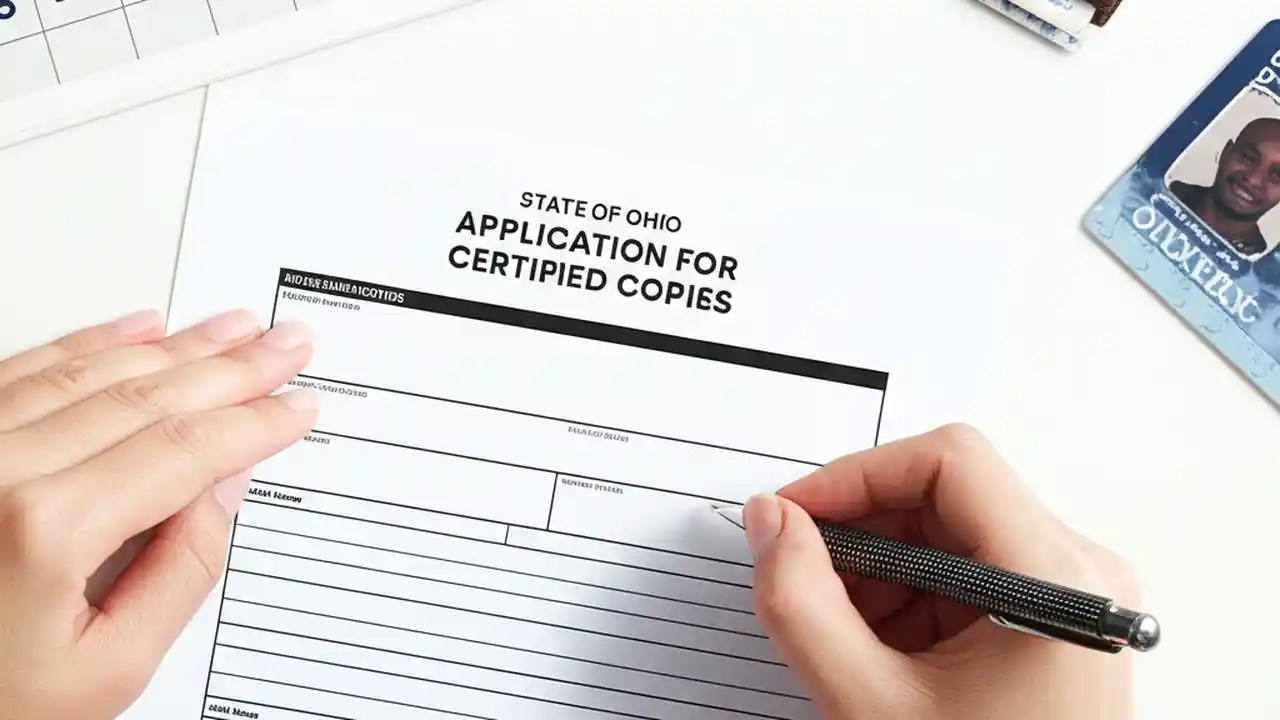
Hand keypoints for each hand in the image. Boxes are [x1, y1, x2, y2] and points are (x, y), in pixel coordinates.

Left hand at [0, 309, 317, 718]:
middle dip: (231, 368)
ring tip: (232, 330)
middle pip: (145, 397)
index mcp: (44, 529)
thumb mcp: (106, 670)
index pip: (182, 451)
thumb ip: (180, 572)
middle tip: (285, 344)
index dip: (252, 424)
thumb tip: (225, 484)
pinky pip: (25, 370)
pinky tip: (138, 327)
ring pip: (89, 371)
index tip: (297, 406)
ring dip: (175, 346)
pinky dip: (89, 342)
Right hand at [746, 425, 1136, 719]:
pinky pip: (961, 574)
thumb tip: (770, 523)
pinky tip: (873, 648)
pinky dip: (904, 599)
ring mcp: (1065, 596)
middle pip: (945, 495)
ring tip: (839, 631)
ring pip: (948, 533)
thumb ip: (801, 603)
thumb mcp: (869, 704)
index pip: (948, 462)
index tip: (794, 513)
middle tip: (799, 572)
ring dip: (876, 571)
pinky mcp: (1046, 619)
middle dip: (858, 533)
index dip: (855, 475)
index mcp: (1054, 578)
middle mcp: (1077, 573)